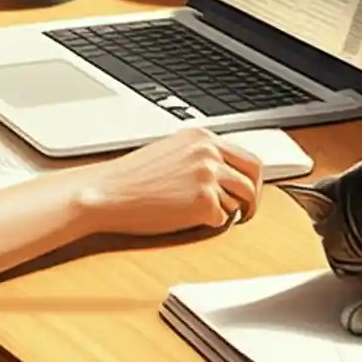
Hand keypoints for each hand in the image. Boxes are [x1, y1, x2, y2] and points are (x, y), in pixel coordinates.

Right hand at [79, 128, 263, 235]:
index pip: (247, 156)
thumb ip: (199, 156)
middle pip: (254, 176)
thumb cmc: (131, 178)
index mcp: (202, 137)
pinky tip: (188, 219)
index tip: (247, 191)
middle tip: (246, 212)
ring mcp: (208, 176)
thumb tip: (225, 173)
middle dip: (254, 197)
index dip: (250, 179)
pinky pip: (222, 219)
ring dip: (229, 211)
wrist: (107, 192)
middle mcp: (209, 152)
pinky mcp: (203, 201)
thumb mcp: (171, 151)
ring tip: (206, 216)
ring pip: (240, 199)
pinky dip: (211, 223)